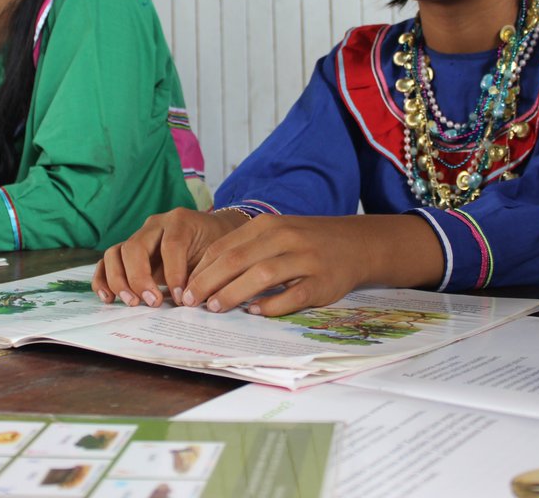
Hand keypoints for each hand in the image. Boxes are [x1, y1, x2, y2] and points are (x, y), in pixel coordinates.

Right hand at [93, 207, 246, 307]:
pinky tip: (108, 297)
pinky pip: (108, 261)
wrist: (211, 232)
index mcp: (180, 221)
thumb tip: (190, 299)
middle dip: (139, 278)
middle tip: (151, 302)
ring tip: (131, 302)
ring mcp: (138, 236)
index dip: (174, 274)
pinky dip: (103, 279)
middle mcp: (154, 225)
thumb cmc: (215, 245)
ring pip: (115, 253)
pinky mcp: (128, 251)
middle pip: (135, 246)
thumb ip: (203, 271)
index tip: (180, 298)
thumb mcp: (216, 254)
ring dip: (118, 280)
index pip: (171, 245)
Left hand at [180, 214, 444, 316]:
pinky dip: (272, 304)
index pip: (225, 246)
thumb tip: (204, 276)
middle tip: (191, 302)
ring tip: (215, 307)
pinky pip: (293, 295)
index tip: (183, 288)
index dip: (201, 269)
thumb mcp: (274, 233)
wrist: (355, 243)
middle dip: (209, 282)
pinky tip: (255, 312)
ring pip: (263, 275)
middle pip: (238, 259)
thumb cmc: (304, 241)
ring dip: (234, 293)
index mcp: (267, 225)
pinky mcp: (322, 282)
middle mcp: (285, 238)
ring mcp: (305, 259)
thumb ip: (243, 249)